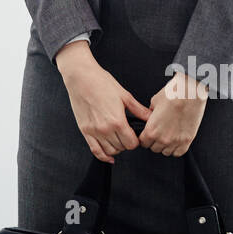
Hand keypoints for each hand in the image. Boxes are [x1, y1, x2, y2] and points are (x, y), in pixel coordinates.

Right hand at [57, 41, 151, 163]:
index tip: (136, 135)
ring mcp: (94, 131)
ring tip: (118, 139)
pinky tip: (109, 156)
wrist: (81, 77)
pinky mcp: (85, 130)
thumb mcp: (124, 95)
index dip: (136, 141)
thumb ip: (138, 110)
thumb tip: (151, 117)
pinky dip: (103, 156)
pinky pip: (95, 150)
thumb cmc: (101, 82)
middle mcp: (105, 129)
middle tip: (127, 135)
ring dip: (116, 148)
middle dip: (127, 143)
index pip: (132, 143)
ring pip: (109, 151)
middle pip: (122, 148)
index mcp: (117, 120)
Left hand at [136, 69, 208, 155]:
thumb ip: (149, 113)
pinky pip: (178, 152)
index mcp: (151, 129)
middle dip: (154, 142)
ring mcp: (176, 141)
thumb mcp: (154, 102)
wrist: (191, 92)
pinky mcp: (187, 140)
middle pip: (154, 149)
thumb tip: (150, 117)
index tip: (147, 134)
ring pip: (166, 152)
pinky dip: (176, 149)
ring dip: (165, 146)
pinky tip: (176, 141)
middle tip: (158, 133)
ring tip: (167, 136)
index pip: (143, 143)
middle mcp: (163, 138)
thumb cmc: (173, 94)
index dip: (144, 138)